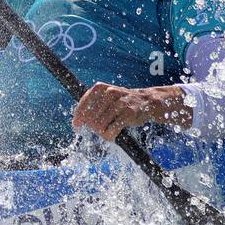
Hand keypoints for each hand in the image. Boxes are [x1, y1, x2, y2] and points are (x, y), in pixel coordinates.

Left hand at [72, 83, 190, 141]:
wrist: (148, 102)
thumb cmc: (123, 102)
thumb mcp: (107, 97)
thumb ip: (93, 105)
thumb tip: (77, 121)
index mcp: (101, 88)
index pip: (84, 103)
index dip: (79, 116)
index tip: (76, 125)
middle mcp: (110, 93)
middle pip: (91, 117)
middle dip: (92, 127)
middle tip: (99, 130)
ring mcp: (119, 103)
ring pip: (100, 125)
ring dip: (102, 133)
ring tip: (107, 133)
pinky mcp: (128, 114)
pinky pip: (112, 130)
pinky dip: (109, 136)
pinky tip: (112, 136)